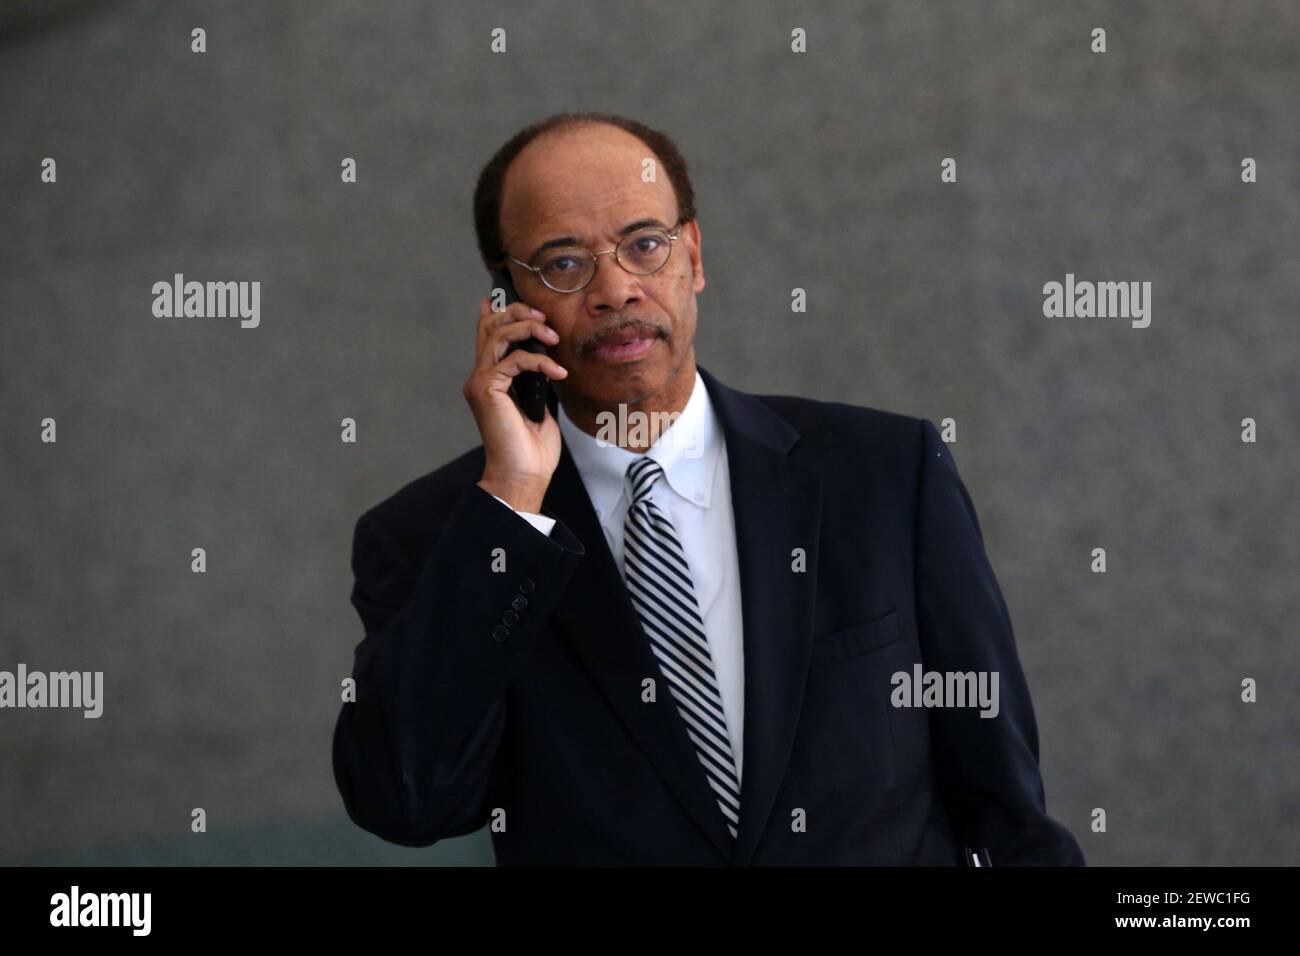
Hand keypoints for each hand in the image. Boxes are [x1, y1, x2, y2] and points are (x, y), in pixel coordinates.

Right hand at [463, 295, 567, 511]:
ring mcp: (480, 383)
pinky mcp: (486, 390)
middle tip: (544, 318)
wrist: (523, 475)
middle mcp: (480, 378)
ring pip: (498, 335)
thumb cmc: (532, 448)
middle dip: (518, 313)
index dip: (498, 312)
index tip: (513, 299)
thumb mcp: (540, 405)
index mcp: (491, 380)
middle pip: (491, 326)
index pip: (488, 336)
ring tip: (552, 337)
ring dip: (528, 328)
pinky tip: (558, 372)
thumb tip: (548, 361)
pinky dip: (539, 362)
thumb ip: (537, 380)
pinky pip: (514, 360)